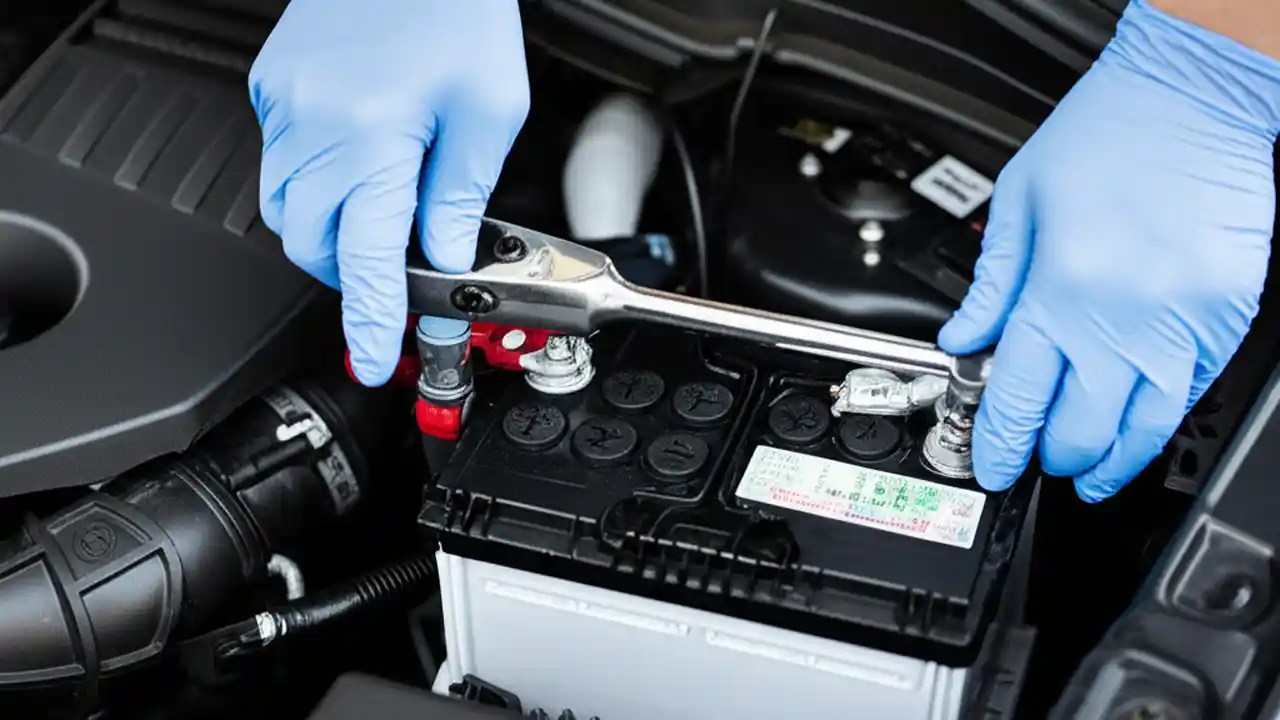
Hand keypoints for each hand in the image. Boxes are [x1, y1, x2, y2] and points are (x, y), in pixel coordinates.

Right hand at [250, 0, 529, 384]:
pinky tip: (362, 158)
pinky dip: (318, 182)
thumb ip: (461, 195)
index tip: (370, 359)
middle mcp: (314, 125)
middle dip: (354, 271)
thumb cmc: (458, 7)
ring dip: (333, 231)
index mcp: (372, 137)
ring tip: (385, 212)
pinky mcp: (273, 87)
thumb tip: (444, 255)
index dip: (368, 319)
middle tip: (400, 271)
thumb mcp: (489, 111)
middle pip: (312, 243)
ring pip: (288, 208)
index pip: (363, 258)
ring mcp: (284, 105)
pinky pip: (283, 160)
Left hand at [939, 0, 1279, 501]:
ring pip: (1145, 428)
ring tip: (1087, 475)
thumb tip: (961, 339)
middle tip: (1034, 461)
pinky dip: (1159, 421)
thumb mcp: (1019, 203)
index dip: (1001, 445)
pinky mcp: (1225, 320)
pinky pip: (1190, 393)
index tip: (992, 465)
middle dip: (1051, 458)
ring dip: (1111, 461)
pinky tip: (1139, 427)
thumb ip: (989, 286)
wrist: (1195, 96)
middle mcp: (1124, 319)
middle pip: (1081, 429)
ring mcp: (1183, 325)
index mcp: (1060, 291)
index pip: (1019, 399)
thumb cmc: (1107, 135)